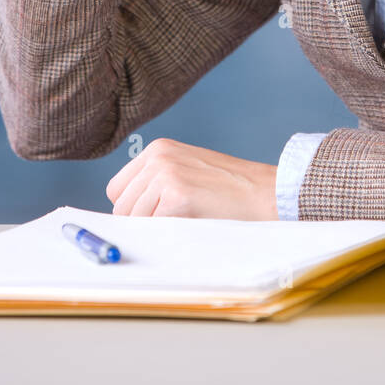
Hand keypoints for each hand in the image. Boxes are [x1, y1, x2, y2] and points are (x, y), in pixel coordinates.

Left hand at [106, 138, 278, 219]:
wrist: (266, 193)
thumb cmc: (230, 189)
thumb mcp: (188, 170)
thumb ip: (156, 183)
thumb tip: (123, 215)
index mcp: (158, 149)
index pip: (117, 189)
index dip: (133, 208)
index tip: (153, 217)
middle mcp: (158, 157)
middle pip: (121, 207)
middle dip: (141, 222)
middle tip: (175, 223)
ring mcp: (166, 175)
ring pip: (135, 220)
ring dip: (156, 229)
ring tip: (188, 220)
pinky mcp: (176, 197)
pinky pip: (153, 229)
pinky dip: (168, 235)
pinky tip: (193, 224)